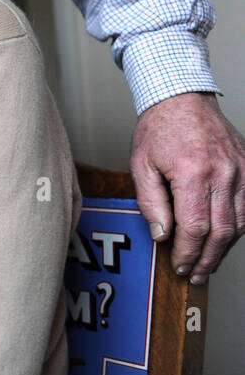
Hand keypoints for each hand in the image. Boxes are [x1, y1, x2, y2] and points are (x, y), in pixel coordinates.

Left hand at [130, 92, 244, 282]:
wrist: (183, 99)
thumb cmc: (159, 130)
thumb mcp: (141, 165)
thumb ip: (151, 202)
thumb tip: (162, 235)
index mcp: (193, 173)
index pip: (195, 227)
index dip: (188, 252)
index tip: (179, 266)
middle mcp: (223, 173)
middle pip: (222, 231)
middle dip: (207, 259)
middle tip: (195, 275)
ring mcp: (242, 170)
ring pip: (240, 222)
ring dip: (225, 249)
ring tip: (208, 265)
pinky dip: (239, 228)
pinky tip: (225, 240)